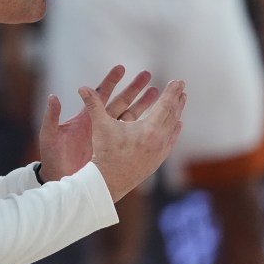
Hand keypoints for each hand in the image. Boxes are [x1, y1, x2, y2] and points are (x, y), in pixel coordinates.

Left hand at [37, 65, 156, 181]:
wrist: (60, 180)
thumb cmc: (52, 157)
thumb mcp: (50, 136)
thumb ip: (52, 117)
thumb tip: (52, 97)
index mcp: (85, 117)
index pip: (101, 94)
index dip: (111, 81)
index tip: (122, 67)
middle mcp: (98, 124)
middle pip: (120, 101)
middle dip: (134, 88)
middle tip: (147, 75)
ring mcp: (108, 137)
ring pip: (130, 116)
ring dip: (143, 105)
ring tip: (156, 92)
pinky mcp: (114, 150)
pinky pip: (131, 136)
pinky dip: (142, 128)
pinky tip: (155, 122)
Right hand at [81, 76, 185, 201]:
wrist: (108, 182)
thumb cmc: (104, 153)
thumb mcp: (100, 126)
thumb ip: (93, 104)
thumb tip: (82, 87)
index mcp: (149, 129)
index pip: (165, 105)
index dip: (171, 92)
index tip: (178, 81)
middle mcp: (159, 140)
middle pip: (172, 114)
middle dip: (177, 98)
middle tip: (182, 86)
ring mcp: (160, 151)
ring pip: (173, 127)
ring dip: (177, 112)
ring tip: (181, 101)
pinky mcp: (157, 160)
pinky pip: (171, 140)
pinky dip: (175, 129)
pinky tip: (177, 125)